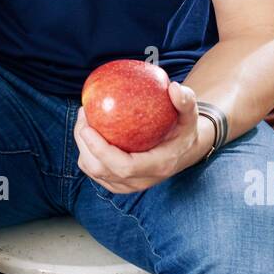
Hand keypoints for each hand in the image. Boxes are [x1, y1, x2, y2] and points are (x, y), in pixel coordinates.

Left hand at [74, 81, 211, 195]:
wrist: (186, 151)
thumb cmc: (185, 129)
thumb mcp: (191, 115)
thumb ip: (186, 101)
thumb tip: (174, 87)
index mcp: (158, 166)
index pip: (124, 166)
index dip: (102, 150)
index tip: (89, 127)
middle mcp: (142, 180)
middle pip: (102, 170)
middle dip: (85, 144)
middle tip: (83, 114)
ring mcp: (129, 185)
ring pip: (94, 172)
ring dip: (82, 147)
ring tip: (83, 119)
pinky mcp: (120, 183)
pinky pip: (95, 170)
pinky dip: (86, 152)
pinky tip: (87, 130)